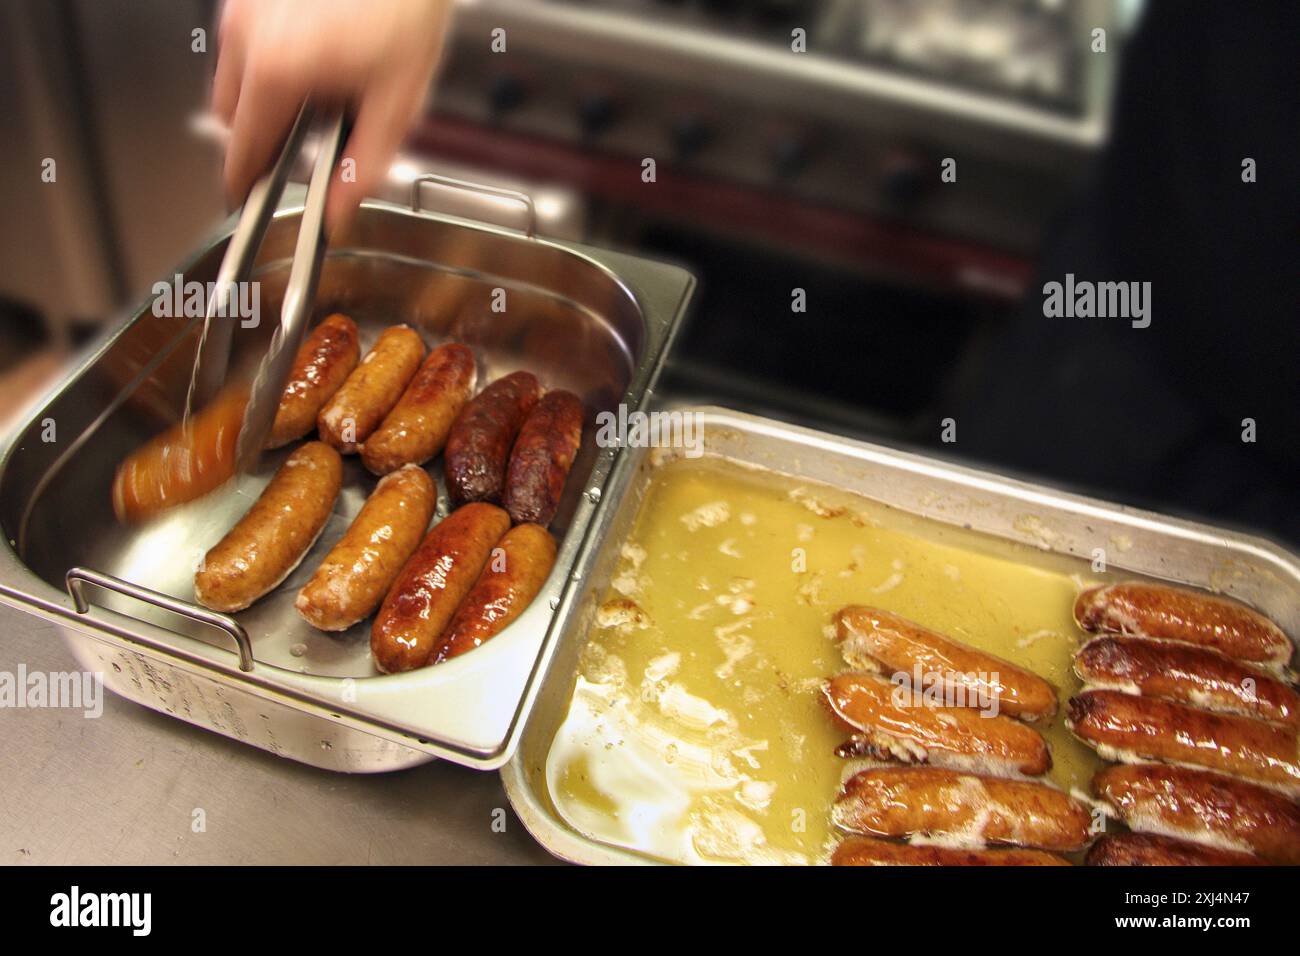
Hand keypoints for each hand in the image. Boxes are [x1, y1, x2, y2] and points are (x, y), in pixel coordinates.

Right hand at [212, 0, 451, 234]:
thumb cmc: (404, 9)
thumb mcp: (397, 104)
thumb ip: (364, 168)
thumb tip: (337, 212)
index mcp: (276, 70)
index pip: (241, 148)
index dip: (245, 182)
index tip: (249, 199)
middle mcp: (247, 34)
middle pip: (230, 115)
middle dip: (261, 134)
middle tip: (305, 140)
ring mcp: (244, 6)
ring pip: (231, 75)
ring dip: (262, 94)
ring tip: (320, 86)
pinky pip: (243, 39)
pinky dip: (266, 56)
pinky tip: (315, 50)